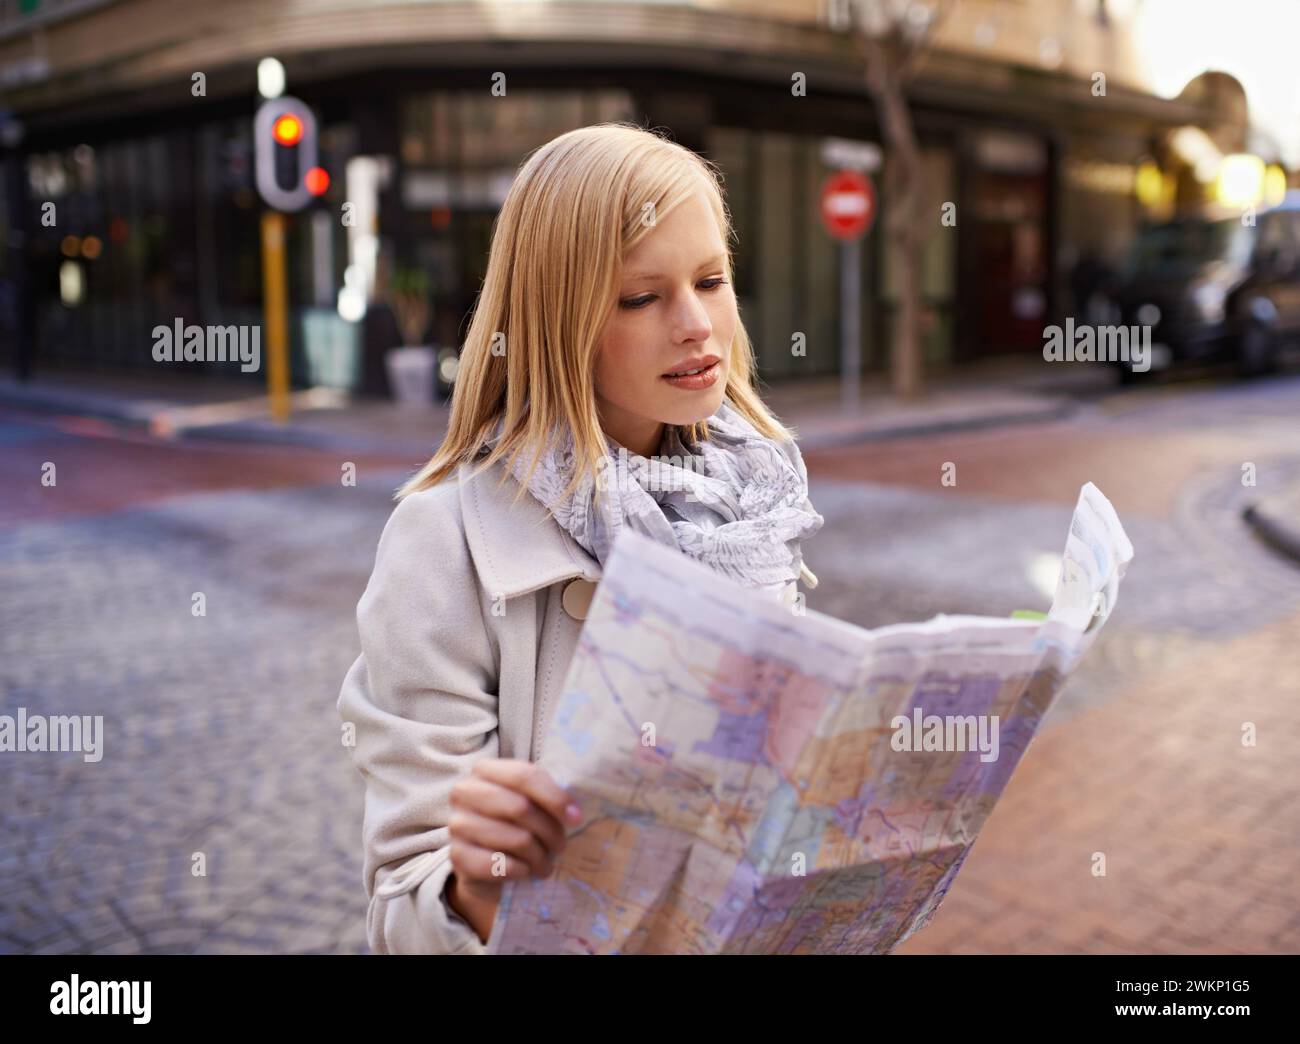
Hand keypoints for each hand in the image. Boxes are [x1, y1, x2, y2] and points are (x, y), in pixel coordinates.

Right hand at [446, 759, 580, 939]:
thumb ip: (548, 796)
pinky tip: (525, 871)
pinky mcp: (457, 857)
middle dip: (550, 831)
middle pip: (520, 807)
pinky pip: (501, 865)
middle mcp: (464, 792)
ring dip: (540, 856)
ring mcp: (457, 824)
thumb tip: (573, 813)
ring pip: (516, 839)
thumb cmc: (513, 823)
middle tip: (560, 846)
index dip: (555, 797)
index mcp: (484, 770)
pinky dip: (522, 871)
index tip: (576, 818)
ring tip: (546, 863)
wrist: (483, 861)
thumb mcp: (529, 801)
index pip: (524, 775)